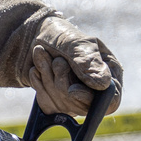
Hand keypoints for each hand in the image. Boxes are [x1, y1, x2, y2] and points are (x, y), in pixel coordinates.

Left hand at [0, 0, 123, 116]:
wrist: (30, 36)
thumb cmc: (58, 34)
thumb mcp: (74, 42)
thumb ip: (88, 61)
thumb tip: (103, 84)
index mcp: (109, 72)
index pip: (111, 100)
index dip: (91, 99)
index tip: (73, 90)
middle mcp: (95, 88)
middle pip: (82, 105)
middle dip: (62, 82)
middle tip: (55, 61)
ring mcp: (76, 98)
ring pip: (63, 105)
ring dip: (47, 80)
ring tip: (43, 58)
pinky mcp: (57, 103)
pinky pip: (48, 106)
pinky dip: (39, 86)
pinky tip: (37, 70)